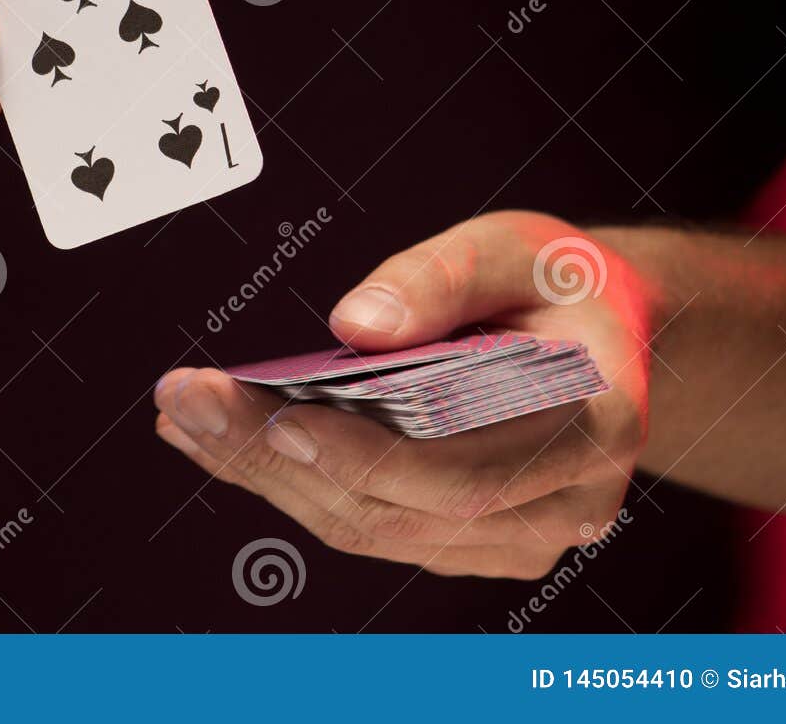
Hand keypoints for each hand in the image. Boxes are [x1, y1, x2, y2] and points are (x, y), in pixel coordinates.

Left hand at [154, 211, 652, 577]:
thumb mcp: (512, 245)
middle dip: (275, 459)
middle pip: (395, 511)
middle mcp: (561, 507)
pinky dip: (289, 481)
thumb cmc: (555, 279)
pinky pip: (368, 523)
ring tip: (183, 414)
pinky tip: (222, 435)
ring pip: (369, 528)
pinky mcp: (468, 540)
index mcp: (591, 429)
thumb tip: (353, 326)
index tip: (276, 419)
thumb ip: (441, 278)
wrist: (603, 332)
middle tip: (182, 400)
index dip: (362, 457)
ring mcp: (515, 537)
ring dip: (264, 476)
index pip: (460, 473)